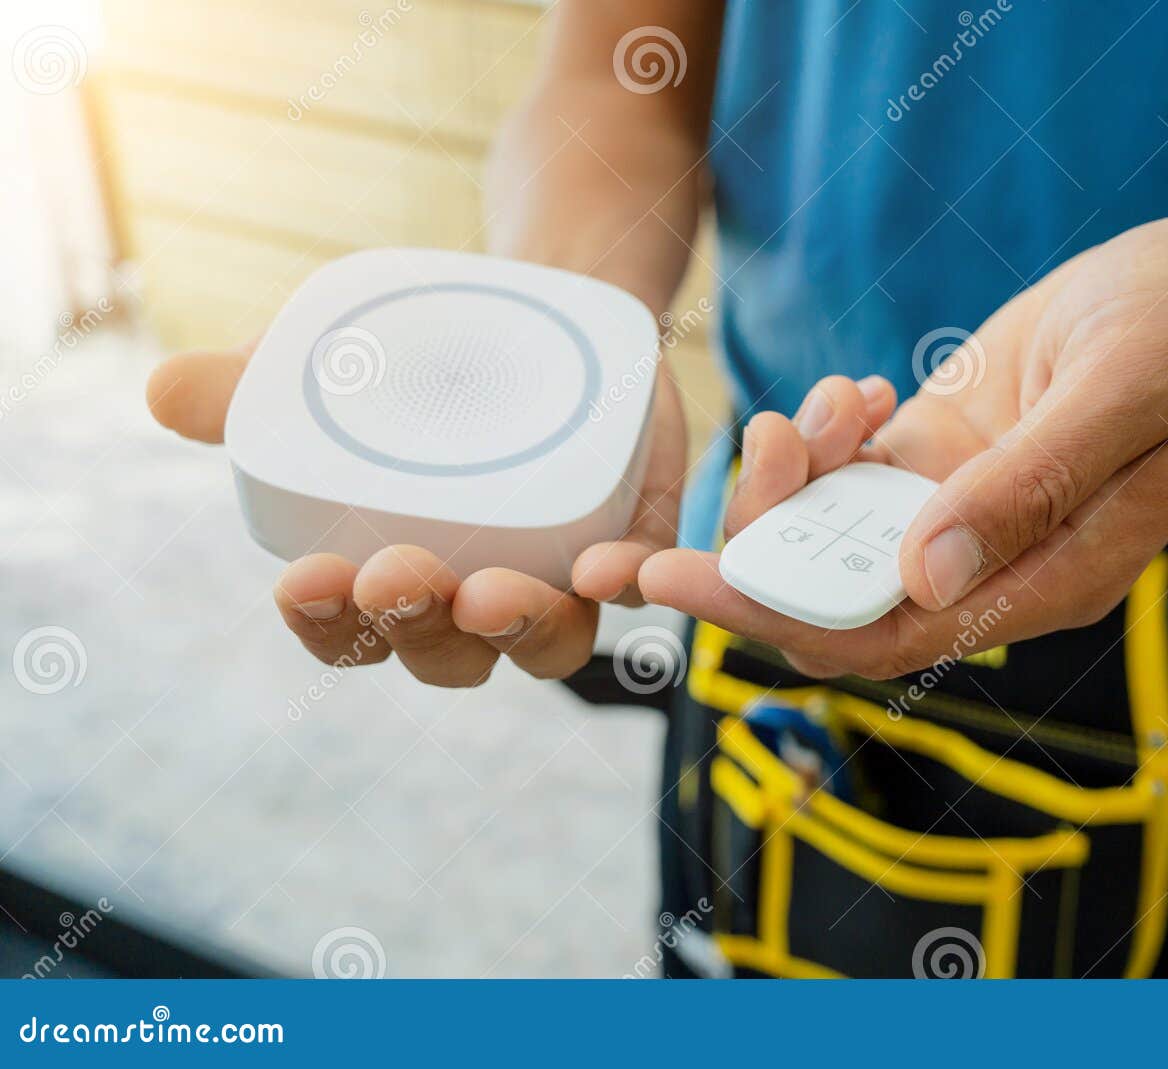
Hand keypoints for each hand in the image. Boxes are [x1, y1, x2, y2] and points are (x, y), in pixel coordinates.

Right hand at [148, 339, 685, 685]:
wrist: (537, 312)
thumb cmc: (416, 370)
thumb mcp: (332, 369)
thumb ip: (253, 388)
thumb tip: (167, 393)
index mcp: (394, 578)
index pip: (352, 634)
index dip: (327, 628)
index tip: (302, 582)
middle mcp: (478, 598)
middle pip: (449, 652)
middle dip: (418, 625)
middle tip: (396, 571)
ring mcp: (564, 576)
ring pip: (547, 640)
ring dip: (517, 626)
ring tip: (489, 590)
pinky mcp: (636, 538)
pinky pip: (640, 584)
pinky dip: (624, 583)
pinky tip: (603, 567)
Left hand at [638, 215, 1167, 677]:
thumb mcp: (1123, 392)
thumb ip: (1029, 486)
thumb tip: (922, 574)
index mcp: (1047, 580)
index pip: (886, 634)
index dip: (774, 616)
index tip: (670, 581)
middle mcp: (995, 567)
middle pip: (834, 598)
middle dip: (732, 569)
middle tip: (627, 540)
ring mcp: (964, 515)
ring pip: (832, 537)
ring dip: (787, 484)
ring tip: (813, 413)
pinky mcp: (946, 462)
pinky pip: (852, 475)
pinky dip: (827, 438)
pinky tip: (855, 395)